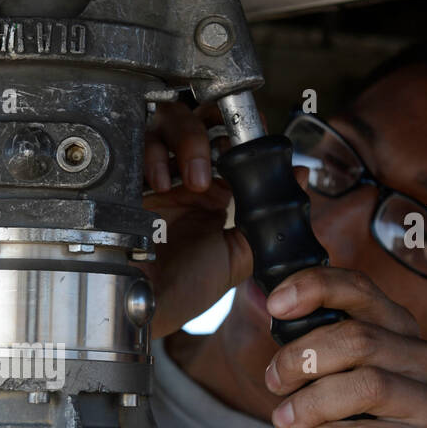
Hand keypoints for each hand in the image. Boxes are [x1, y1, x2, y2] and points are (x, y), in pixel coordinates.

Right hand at [139, 101, 250, 336]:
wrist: (139, 307)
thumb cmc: (183, 291)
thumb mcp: (236, 259)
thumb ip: (267, 222)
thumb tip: (301, 176)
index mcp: (210, 195)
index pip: (230, 143)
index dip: (243, 135)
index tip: (256, 142)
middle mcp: (181, 179)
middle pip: (198, 119)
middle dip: (214, 126)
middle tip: (225, 147)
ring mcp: (152, 174)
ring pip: (169, 119)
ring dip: (189, 141)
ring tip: (195, 182)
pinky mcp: (125, 177)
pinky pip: (137, 140)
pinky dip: (154, 153)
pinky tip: (162, 184)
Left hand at [262, 267, 426, 427]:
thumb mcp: (318, 380)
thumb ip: (304, 343)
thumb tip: (262, 301)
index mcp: (399, 331)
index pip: (361, 290)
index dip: (317, 288)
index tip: (275, 305)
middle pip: (358, 340)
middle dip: (301, 359)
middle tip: (273, 382)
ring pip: (365, 386)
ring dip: (309, 404)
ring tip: (283, 420)